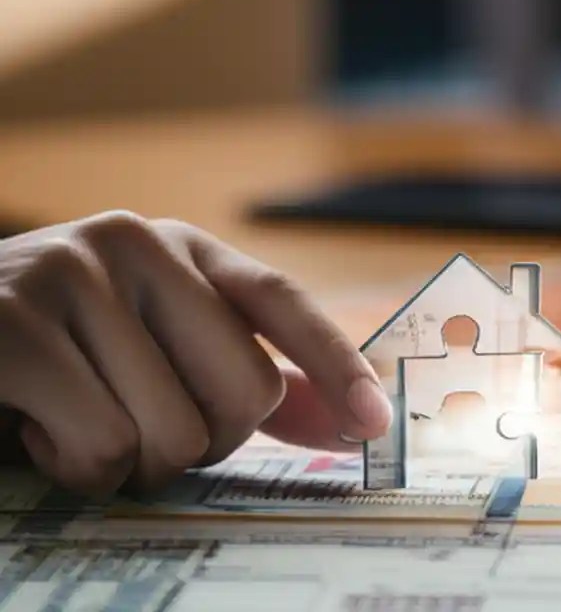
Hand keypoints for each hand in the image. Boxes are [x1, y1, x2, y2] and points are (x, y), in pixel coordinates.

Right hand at [0, 211, 391, 496]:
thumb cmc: (55, 357)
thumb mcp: (152, 350)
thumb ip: (239, 375)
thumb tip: (347, 416)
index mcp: (182, 248)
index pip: (282, 300)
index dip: (334, 362)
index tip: (374, 421)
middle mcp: (135, 243)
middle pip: (245, 390)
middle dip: (201, 443)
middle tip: (138, 429)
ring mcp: (70, 273)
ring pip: (172, 431)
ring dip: (126, 463)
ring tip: (73, 422)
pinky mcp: (10, 325)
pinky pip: (103, 445)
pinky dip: (75, 467)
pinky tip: (36, 431)